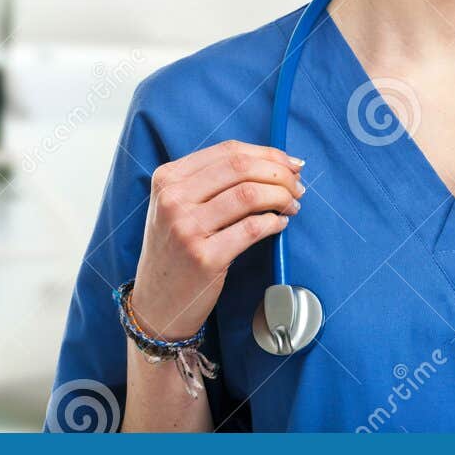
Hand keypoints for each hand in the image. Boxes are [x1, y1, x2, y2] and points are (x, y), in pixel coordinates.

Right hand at [130, 140, 304, 339]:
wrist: (157, 303)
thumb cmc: (176, 250)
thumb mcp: (179, 206)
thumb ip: (214, 181)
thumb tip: (276, 163)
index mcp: (168, 178)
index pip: (228, 151)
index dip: (268, 154)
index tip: (291, 164)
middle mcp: (173, 199)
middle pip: (241, 168)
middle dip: (280, 174)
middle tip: (297, 187)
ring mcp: (186, 228)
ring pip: (249, 194)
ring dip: (281, 197)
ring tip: (292, 206)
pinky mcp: (204, 257)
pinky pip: (252, 229)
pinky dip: (274, 223)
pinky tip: (280, 225)